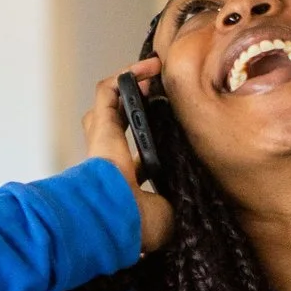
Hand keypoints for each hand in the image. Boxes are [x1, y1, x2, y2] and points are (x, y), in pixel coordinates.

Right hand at [82, 59, 174, 254]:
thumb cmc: (137, 224)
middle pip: (116, 123)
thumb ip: (176, 199)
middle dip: (137, 102)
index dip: (151, 138)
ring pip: (109, 104)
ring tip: (154, 70)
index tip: (172, 127)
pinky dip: (126, 75)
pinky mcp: (100, 125)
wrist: (116, 218)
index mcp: (125, 181)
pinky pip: (107, 91)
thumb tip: (191, 194)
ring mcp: (101, 140)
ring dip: (131, 83)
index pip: (134, 156)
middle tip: (160, 90)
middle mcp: (109, 158)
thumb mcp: (167, 213)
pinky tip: (148, 67)